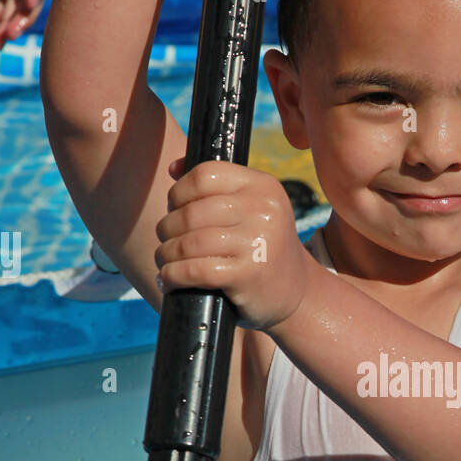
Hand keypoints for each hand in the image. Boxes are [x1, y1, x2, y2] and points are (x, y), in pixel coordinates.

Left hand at [156, 158, 311, 330]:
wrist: (296, 292)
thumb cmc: (263, 247)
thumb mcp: (253, 209)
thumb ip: (218, 187)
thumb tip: (173, 168)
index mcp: (263, 186)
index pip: (204, 175)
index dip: (179, 192)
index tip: (175, 209)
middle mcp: (264, 209)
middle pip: (191, 211)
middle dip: (167, 228)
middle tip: (166, 240)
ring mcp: (258, 242)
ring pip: (190, 242)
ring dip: (166, 253)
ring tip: (164, 260)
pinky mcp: (248, 274)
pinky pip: (195, 271)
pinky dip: (174, 275)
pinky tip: (170, 278)